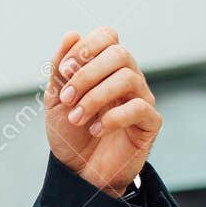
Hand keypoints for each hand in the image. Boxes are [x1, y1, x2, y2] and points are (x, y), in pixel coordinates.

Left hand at [44, 27, 162, 197]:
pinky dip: (112, 117)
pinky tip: (96, 129)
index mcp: (105, 67)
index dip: (85, 48)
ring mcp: (141, 98)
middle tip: (66, 99)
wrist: (79, 172)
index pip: (107, 36)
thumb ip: (60, 70)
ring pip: (128, 78)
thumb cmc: (70, 133)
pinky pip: (139, 108)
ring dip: (94, 98)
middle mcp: (127, 77)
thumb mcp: (55, 100)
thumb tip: (71, 34)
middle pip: (119, 53)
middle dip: (87, 74)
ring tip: (76, 118)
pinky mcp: (149, 123)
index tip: (63, 72)